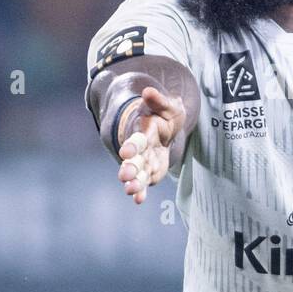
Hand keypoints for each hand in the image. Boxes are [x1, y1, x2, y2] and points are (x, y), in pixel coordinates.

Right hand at [117, 85, 185, 204]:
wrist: (165, 125)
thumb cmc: (165, 114)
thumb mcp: (168, 104)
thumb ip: (158, 100)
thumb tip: (148, 91)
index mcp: (144, 131)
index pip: (137, 139)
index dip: (131, 145)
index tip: (125, 152)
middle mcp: (142, 148)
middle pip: (134, 159)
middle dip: (130, 167)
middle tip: (124, 176)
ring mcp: (146, 161)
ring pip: (139, 173)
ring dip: (135, 182)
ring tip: (130, 191)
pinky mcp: (152, 171)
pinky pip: (146, 182)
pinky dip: (141, 191)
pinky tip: (138, 199)